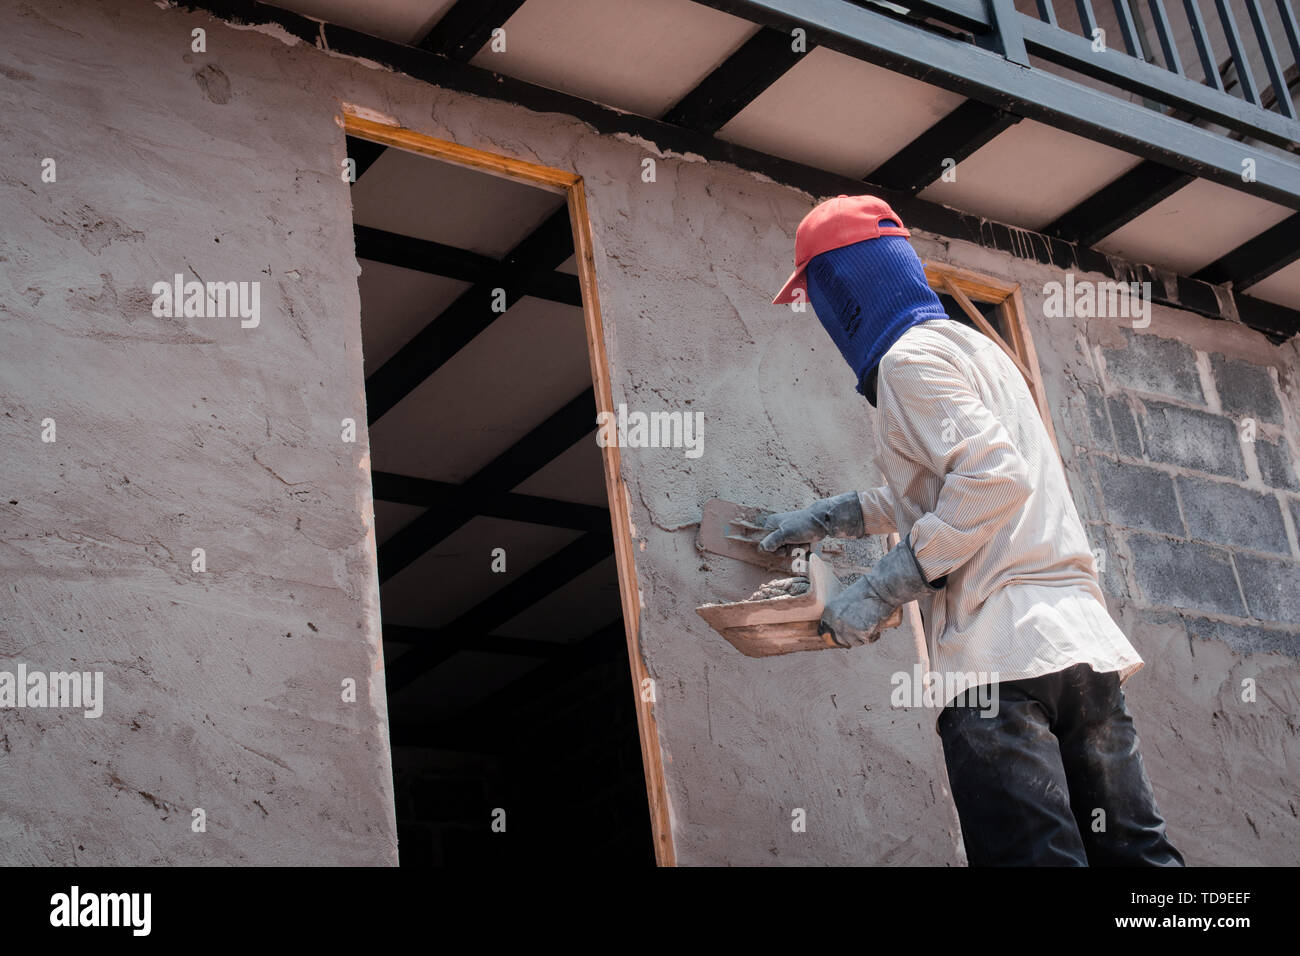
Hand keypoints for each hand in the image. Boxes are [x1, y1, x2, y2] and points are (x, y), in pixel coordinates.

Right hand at [759, 491, 862, 551]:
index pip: (764, 543)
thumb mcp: (785, 533)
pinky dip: (801, 550)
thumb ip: (772, 541)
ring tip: (803, 542)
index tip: (781, 546)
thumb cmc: (803, 525)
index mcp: (771, 524)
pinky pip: (794, 551)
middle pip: (776, 550)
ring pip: (786, 552)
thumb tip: (761, 548)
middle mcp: (777, 530)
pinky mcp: (795, 539)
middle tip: (795, 542)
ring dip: (797, 550)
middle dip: (787, 550)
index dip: (773, 548)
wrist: (822, 522)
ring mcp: (787, 535)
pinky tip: (806, 544)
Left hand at [818, 537, 934, 646]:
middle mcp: (836, 622)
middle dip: (849, 637)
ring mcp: (848, 629)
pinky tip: (876, 625)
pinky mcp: (862, 633)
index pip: (826, 630)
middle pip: (839, 639)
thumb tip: (842, 624)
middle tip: (859, 629)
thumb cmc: (866, 590)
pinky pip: (867, 640)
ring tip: (869, 623)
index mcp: (829, 612)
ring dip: (861, 637)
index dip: (837, 632)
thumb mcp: (846, 599)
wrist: (880, 590)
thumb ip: (840, 612)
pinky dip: (873, 635)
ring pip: (854, 642)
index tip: (844, 631)